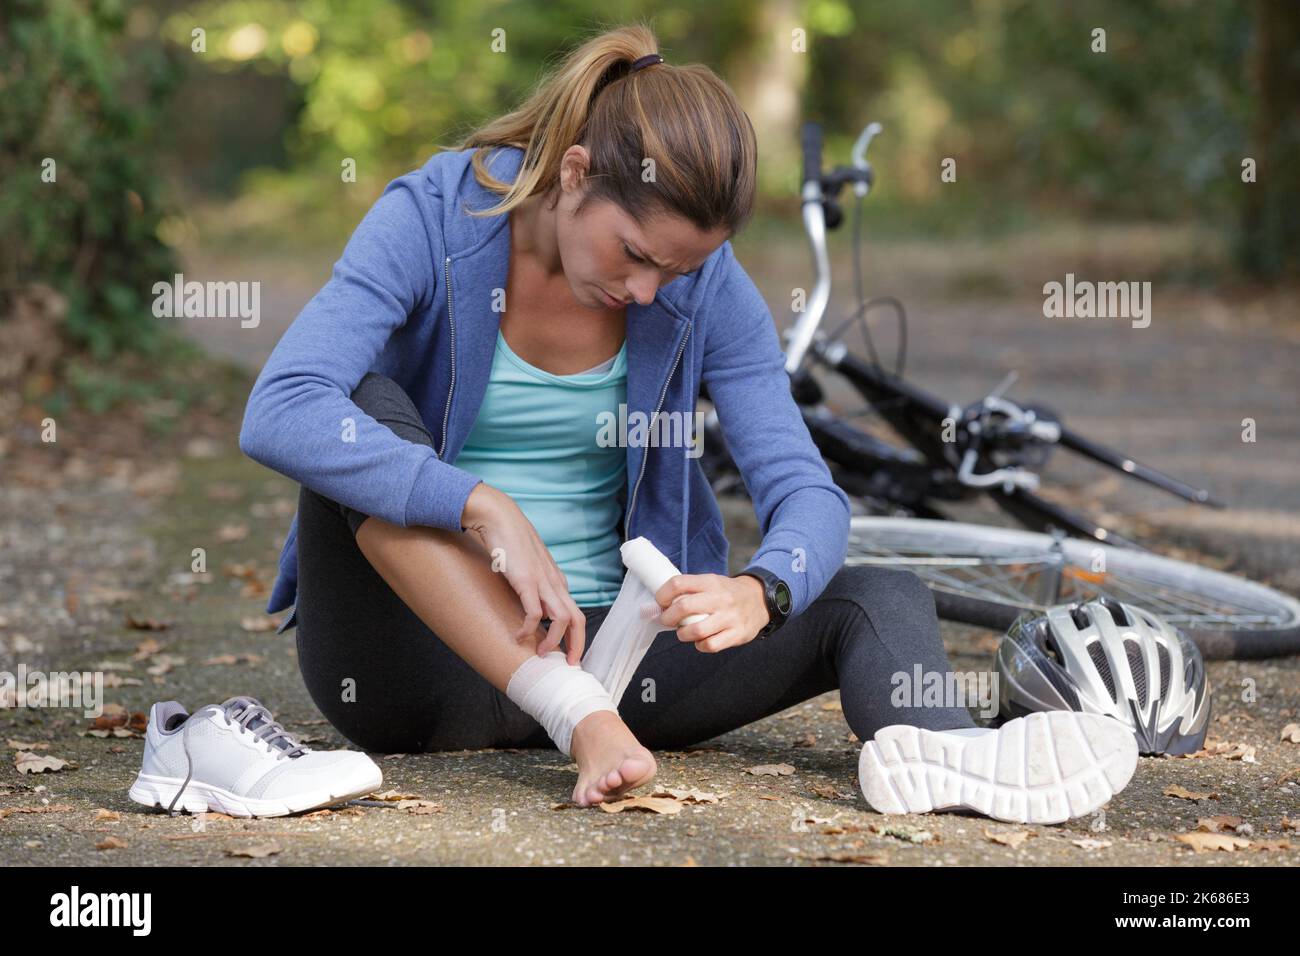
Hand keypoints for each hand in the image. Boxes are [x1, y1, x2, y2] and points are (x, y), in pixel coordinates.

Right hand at [461, 483, 585, 663]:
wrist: (500, 517)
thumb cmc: (510, 541)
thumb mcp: (527, 568)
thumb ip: (534, 587)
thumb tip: (534, 612)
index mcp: (557, 581)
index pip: (575, 612)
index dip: (577, 636)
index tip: (570, 653)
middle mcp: (555, 583)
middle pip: (577, 619)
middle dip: (577, 645)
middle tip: (570, 664)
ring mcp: (542, 582)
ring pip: (561, 619)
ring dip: (553, 641)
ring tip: (541, 653)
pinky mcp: (526, 581)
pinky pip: (534, 613)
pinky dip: (529, 628)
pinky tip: (518, 636)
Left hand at [654, 573, 770, 652]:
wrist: (760, 600)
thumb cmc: (727, 593)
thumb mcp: (711, 583)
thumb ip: (689, 591)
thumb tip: (660, 604)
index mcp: (710, 582)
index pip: (678, 583)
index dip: (662, 595)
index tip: (660, 602)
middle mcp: (720, 598)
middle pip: (684, 607)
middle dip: (668, 617)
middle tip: (667, 620)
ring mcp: (730, 617)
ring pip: (696, 630)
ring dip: (683, 634)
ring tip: (684, 632)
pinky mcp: (737, 634)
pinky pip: (710, 645)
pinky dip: (700, 645)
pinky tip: (701, 640)